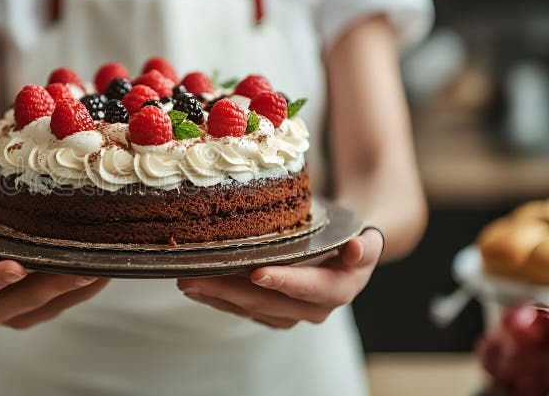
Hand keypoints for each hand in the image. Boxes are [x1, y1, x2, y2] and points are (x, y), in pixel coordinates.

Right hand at [0, 205, 108, 328]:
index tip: (16, 267)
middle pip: (17, 302)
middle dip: (49, 287)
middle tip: (77, 269)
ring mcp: (13, 305)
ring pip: (45, 306)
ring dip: (72, 290)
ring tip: (98, 268)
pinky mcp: (37, 301)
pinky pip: (61, 300)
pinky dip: (82, 287)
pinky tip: (104, 268)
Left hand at [176, 229, 383, 328]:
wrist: (347, 256)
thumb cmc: (351, 240)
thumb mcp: (365, 239)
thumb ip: (364, 246)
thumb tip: (356, 249)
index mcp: (337, 290)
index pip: (308, 288)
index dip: (283, 281)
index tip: (257, 273)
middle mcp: (312, 309)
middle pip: (267, 303)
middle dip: (229, 291)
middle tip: (195, 278)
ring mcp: (289, 314)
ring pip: (249, 309)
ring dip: (216, 296)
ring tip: (186, 281)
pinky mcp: (271, 313)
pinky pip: (242, 309)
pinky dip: (218, 298)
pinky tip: (196, 286)